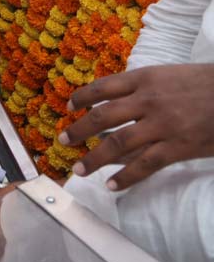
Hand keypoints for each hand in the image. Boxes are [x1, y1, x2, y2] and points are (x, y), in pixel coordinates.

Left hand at [58, 63, 213, 189]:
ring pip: (117, 143)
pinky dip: (126, 177)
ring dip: (94, 158)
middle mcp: (148, 100)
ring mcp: (162, 125)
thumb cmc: (209, 83)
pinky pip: (145, 164)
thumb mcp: (171, 75)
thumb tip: (118, 100)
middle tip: (62, 141)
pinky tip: (112, 186)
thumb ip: (145, 87)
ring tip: (79, 169)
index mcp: (145, 78)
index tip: (69, 107)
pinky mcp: (179, 147)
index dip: (82, 98)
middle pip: (102, 117)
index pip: (102, 87)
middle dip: (78, 130)